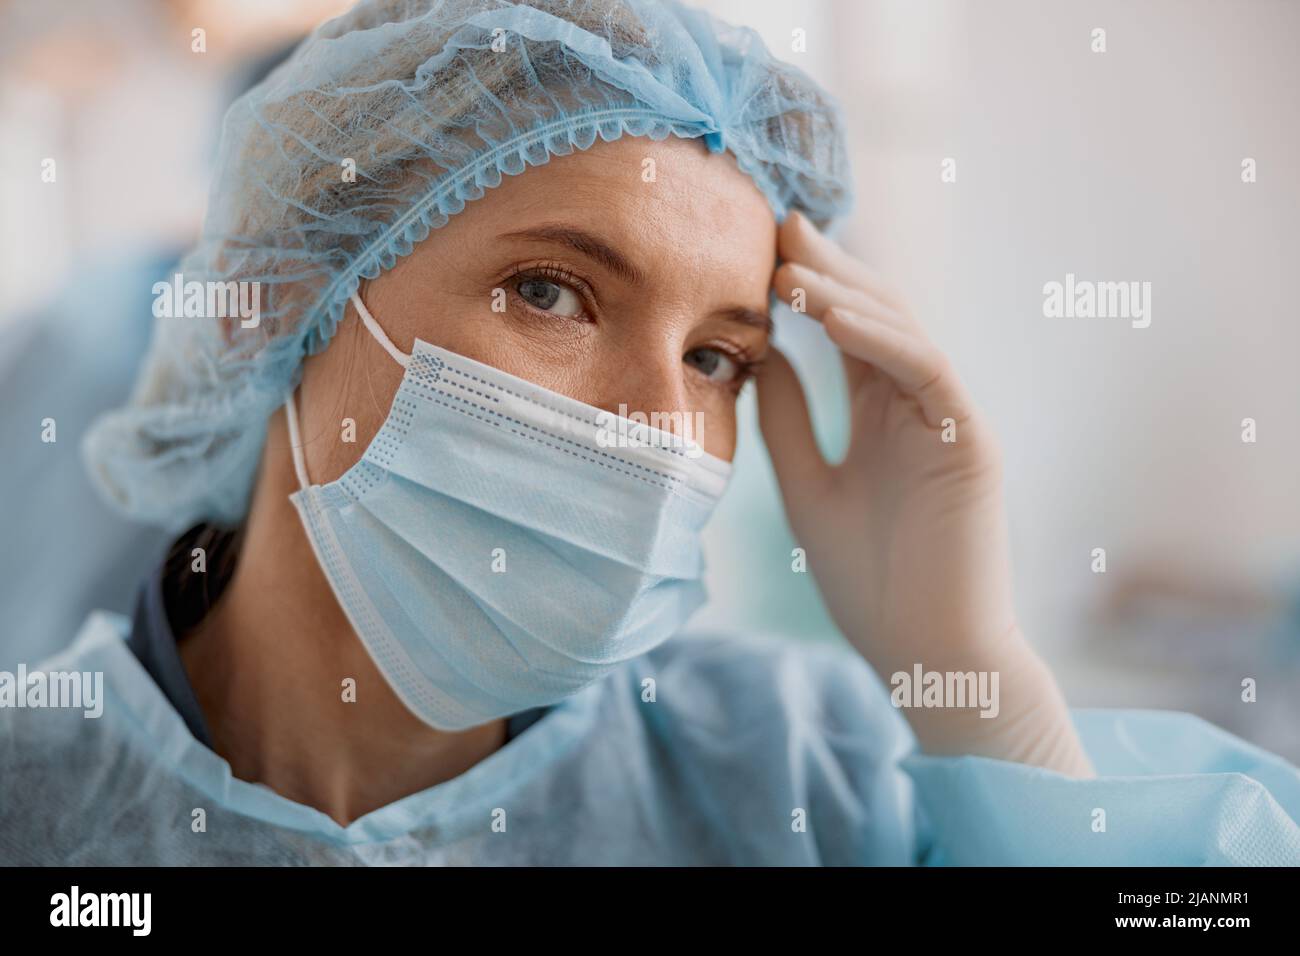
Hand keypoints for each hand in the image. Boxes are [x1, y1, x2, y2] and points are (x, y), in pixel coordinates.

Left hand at [758, 211, 1092, 775]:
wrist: (923, 653)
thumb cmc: (871, 582)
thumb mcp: (808, 489)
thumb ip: (789, 421)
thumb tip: (759, 354)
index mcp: (883, 415)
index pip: (846, 331)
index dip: (809, 286)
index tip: (757, 249)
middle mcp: (918, 405)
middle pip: (874, 314)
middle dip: (828, 268)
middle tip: (777, 225)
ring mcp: (948, 417)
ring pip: (900, 330)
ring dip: (845, 292)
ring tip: (787, 262)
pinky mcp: (970, 438)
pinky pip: (924, 370)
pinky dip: (878, 338)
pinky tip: (829, 314)